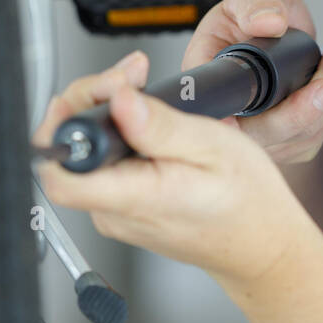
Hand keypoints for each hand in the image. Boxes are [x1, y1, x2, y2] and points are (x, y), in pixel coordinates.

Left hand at [34, 49, 314, 289]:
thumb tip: (118, 101)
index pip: (60, 173)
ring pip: (86, 156)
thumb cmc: (247, 203)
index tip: (96, 91)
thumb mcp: (213, 148)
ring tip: (140, 89)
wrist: (262, 246)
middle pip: (69, 155)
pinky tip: (144, 119)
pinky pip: (104, 166)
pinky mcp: (124, 210)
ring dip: (105, 114)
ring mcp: (117, 214)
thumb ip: (160, 126)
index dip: (63, 123)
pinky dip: (117, 135)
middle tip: (131, 76)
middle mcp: (115, 213)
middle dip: (91, 101)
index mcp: (134, 199)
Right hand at [183, 0, 322, 165]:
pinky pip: (318, 135)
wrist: (275, 28)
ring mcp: (259, 136)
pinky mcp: (288, 142)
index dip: (233, 125)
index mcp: (210, 81)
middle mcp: (229, 117)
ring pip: (299, 138)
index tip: (265, 104)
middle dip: (305, 109)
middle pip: (265, 135)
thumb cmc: (253, 14)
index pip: (213, 116)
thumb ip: (254, 2)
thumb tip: (268, 23)